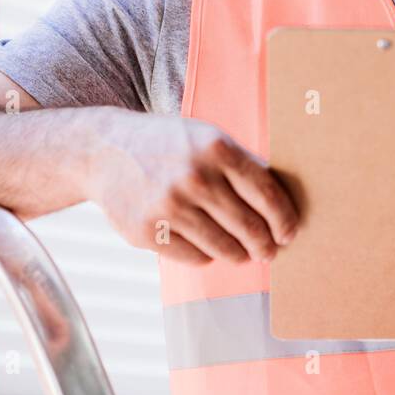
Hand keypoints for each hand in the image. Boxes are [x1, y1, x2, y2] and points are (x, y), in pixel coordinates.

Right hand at [84, 110, 298, 265]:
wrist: (104, 150)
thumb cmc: (168, 145)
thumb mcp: (207, 138)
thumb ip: (243, 164)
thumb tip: (283, 199)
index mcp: (217, 148)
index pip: (265, 194)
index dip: (284, 220)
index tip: (289, 234)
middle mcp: (195, 177)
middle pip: (248, 226)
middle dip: (266, 245)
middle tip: (270, 252)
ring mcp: (168, 206)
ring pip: (223, 247)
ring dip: (238, 254)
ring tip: (242, 253)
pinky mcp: (147, 231)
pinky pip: (195, 257)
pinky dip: (206, 255)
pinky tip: (207, 246)